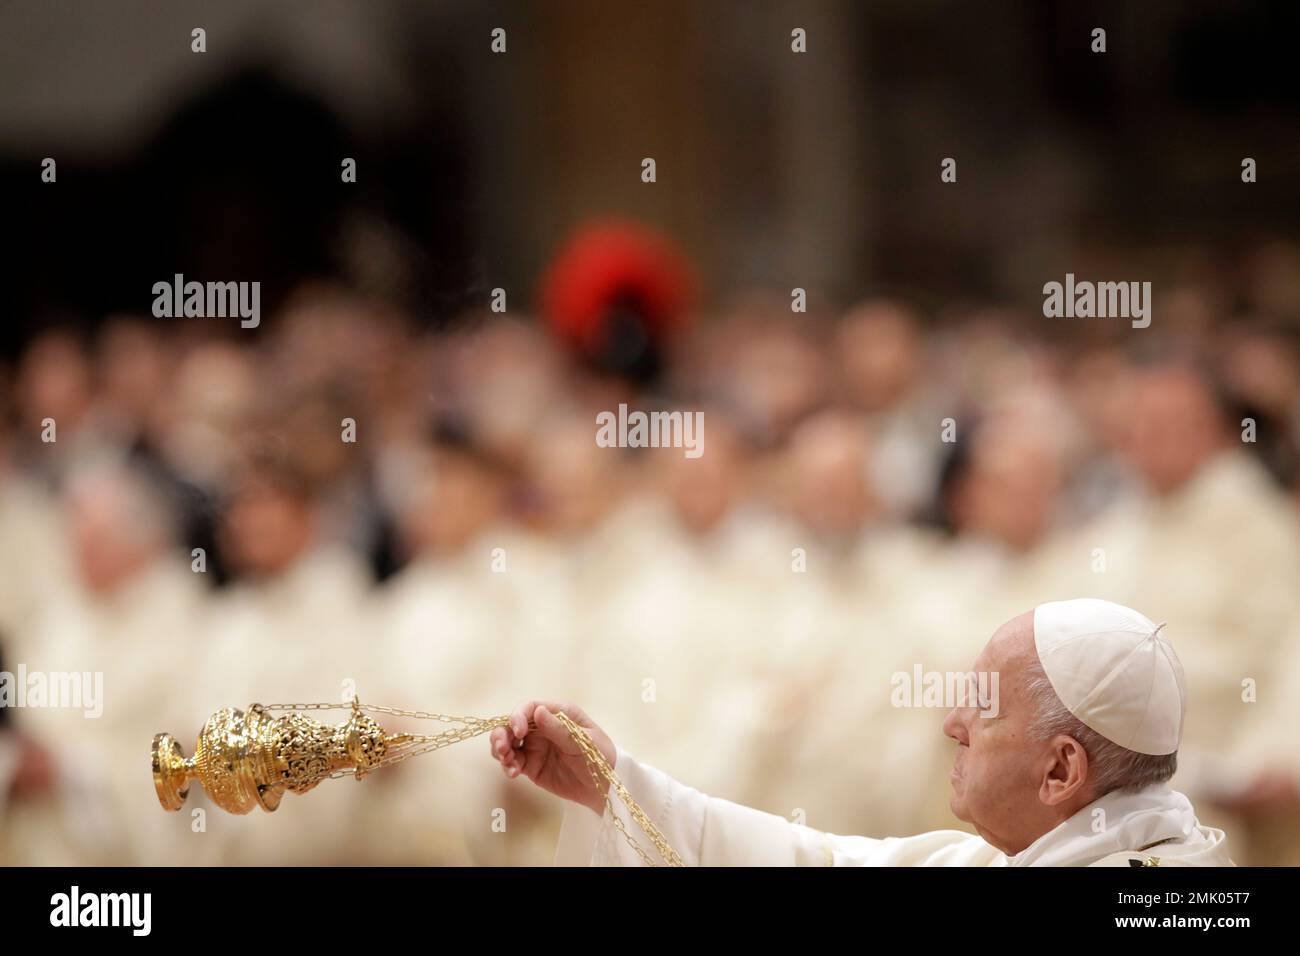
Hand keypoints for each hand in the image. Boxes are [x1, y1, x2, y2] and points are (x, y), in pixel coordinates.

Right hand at [489, 700, 614, 815]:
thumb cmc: (600, 756)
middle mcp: (542, 727)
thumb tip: (537, 711)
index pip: (529, 707)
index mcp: (557, 714)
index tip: (518, 731)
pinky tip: (513, 773)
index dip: (518, 716)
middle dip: (501, 734)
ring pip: (507, 743)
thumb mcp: (583, 741)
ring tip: (507, 762)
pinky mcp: (531, 766)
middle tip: (502, 749)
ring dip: (500, 750)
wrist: (604, 787)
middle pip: (511, 724)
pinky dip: (507, 766)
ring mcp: (535, 747)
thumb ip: (559, 729)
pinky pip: (512, 762)